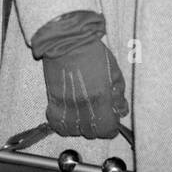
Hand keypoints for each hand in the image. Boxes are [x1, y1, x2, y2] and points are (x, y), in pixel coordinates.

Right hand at [32, 11, 128, 138]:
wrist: (68, 39)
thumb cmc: (94, 52)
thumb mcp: (115, 71)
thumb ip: (118, 94)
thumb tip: (119, 110)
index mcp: (101, 98)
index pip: (107, 128)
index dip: (111, 129)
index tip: (112, 124)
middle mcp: (83, 105)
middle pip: (91, 132)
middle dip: (98, 127)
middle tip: (99, 117)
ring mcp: (66, 104)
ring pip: (73, 131)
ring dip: (80, 128)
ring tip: (84, 118)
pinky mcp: (53, 99)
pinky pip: (56, 122)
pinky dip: (63, 124)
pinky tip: (69, 117)